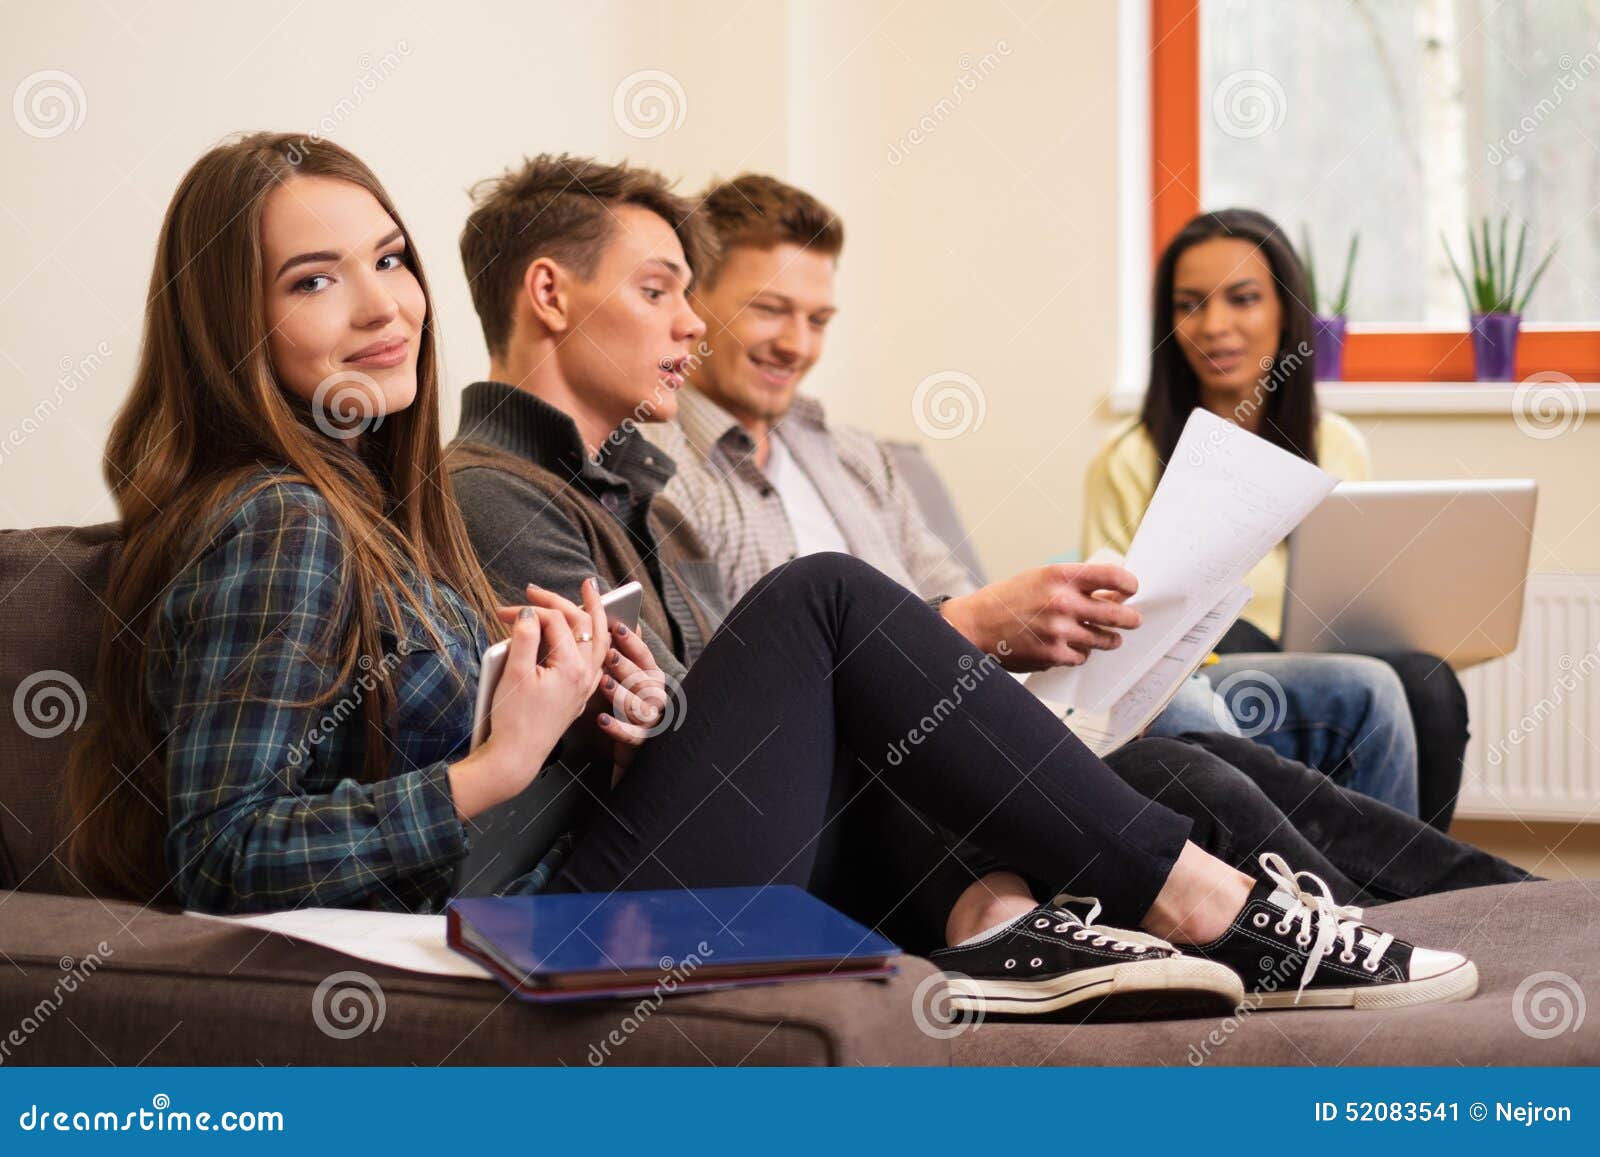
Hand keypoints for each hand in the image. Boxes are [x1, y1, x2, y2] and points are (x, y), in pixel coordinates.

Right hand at [447, 579, 607, 820]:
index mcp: (571, 667)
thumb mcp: (514, 673)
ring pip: (598, 641)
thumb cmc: (513, 719)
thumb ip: (525, 637)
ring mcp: (585, 686)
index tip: (502, 612)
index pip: (556, 623)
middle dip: (560, 602)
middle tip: (537, 588)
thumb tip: (531, 611)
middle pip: (584, 624)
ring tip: (589, 593)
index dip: (529, 611)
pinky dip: (595, 641)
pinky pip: (596, 660)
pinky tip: (592, 635)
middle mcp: (586, 674)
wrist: (516, 757)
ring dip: (592, 615)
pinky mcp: (578, 696)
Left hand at [594, 618, 669, 783]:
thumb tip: (608, 617)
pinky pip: (632, 734)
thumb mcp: (616, 676)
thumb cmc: (617, 703)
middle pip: (642, 677)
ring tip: (604, 683)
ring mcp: (651, 718)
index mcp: (651, 675)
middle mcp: (655, 694)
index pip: (644, 654)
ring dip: (621, 693)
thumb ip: (615, 652)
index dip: (631, 640)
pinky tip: (601, 719)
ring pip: (639, 704)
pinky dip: (617, 727)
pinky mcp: (642, 740)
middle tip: (609, 654)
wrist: (621, 744)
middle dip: (626, 665)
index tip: (616, 626)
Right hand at [938, 564, 1141, 671]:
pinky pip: (1082, 656)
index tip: (1131, 590)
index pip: (1112, 577)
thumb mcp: (1039, 579)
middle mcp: (1062, 601)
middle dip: (1130, 618)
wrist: (974, 626)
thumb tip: (1112, 592)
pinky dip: (1081, 653)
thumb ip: (1073, 584)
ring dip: (1110, 639)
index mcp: (1059, 576)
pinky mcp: (1054, 655)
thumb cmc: (1006, 600)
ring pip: (1104, 639)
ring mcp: (1059, 631)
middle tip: (1133, 620)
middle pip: (1117, 613)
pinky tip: (1072, 647)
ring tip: (1110, 637)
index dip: (1129, 584)